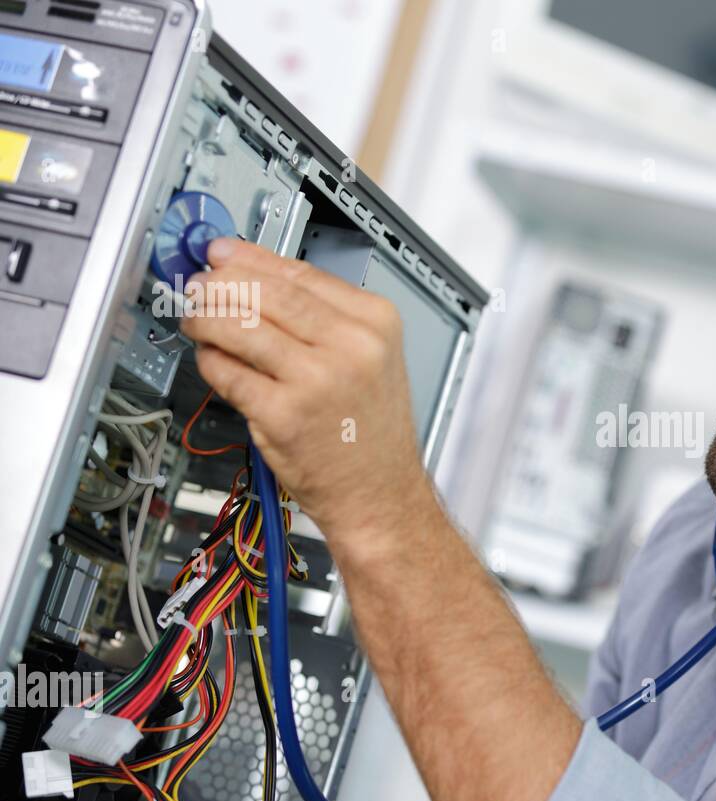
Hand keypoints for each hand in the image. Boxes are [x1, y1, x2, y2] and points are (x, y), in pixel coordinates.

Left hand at [180, 239, 429, 542]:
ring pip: (239, 326)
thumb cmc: (372, 432)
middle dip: (220, 283)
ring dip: (205, 318)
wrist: (380, 494)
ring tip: (195, 320)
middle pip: (265, 292)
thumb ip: (325, 320)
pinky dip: (210, 361)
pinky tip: (211, 360)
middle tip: (199, 286)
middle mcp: (351, 346)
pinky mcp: (283, 414)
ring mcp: (316, 380)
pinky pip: (228, 373)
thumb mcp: (372, 359)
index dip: (250, 258)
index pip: (300, 272)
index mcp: (376, 323)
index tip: (222, 252)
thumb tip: (258, 282)